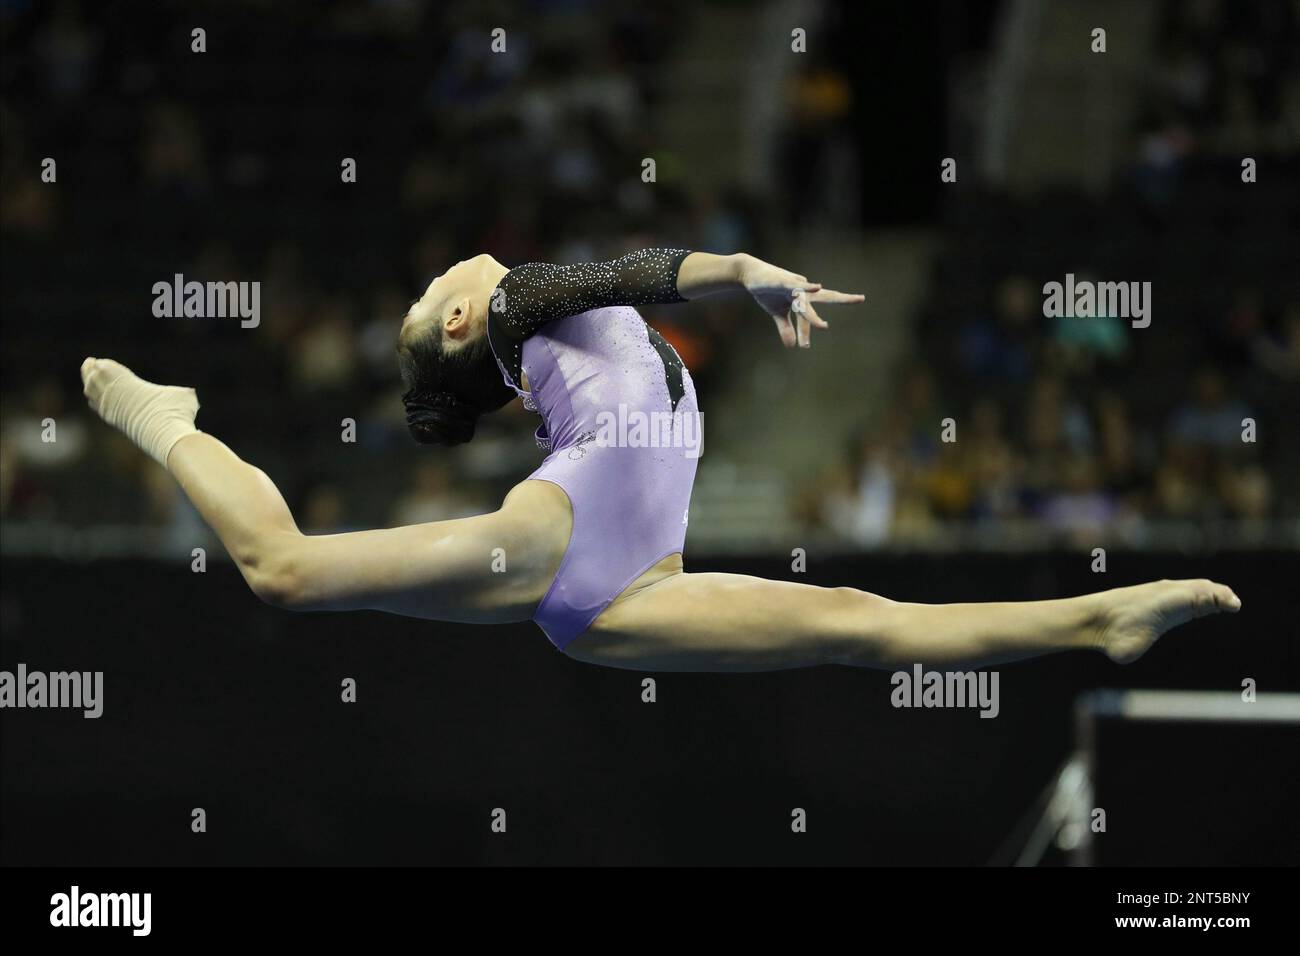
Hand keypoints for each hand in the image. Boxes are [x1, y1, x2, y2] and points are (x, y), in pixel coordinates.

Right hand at [738, 255, 863, 347]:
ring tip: (823, 327)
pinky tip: (818, 286)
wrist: (749, 275)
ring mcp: (794, 285)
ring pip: (806, 302)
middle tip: (861, 299)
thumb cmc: (766, 291)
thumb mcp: (776, 313)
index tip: (804, 346)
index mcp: (803, 298)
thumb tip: (791, 347)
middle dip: (844, 299)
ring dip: (812, 317)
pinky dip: (806, 287)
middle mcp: (803, 290)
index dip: (808, 330)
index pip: (810, 316)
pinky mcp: (782, 281)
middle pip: (827, 296)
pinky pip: (796, 285)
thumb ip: (786, 328)